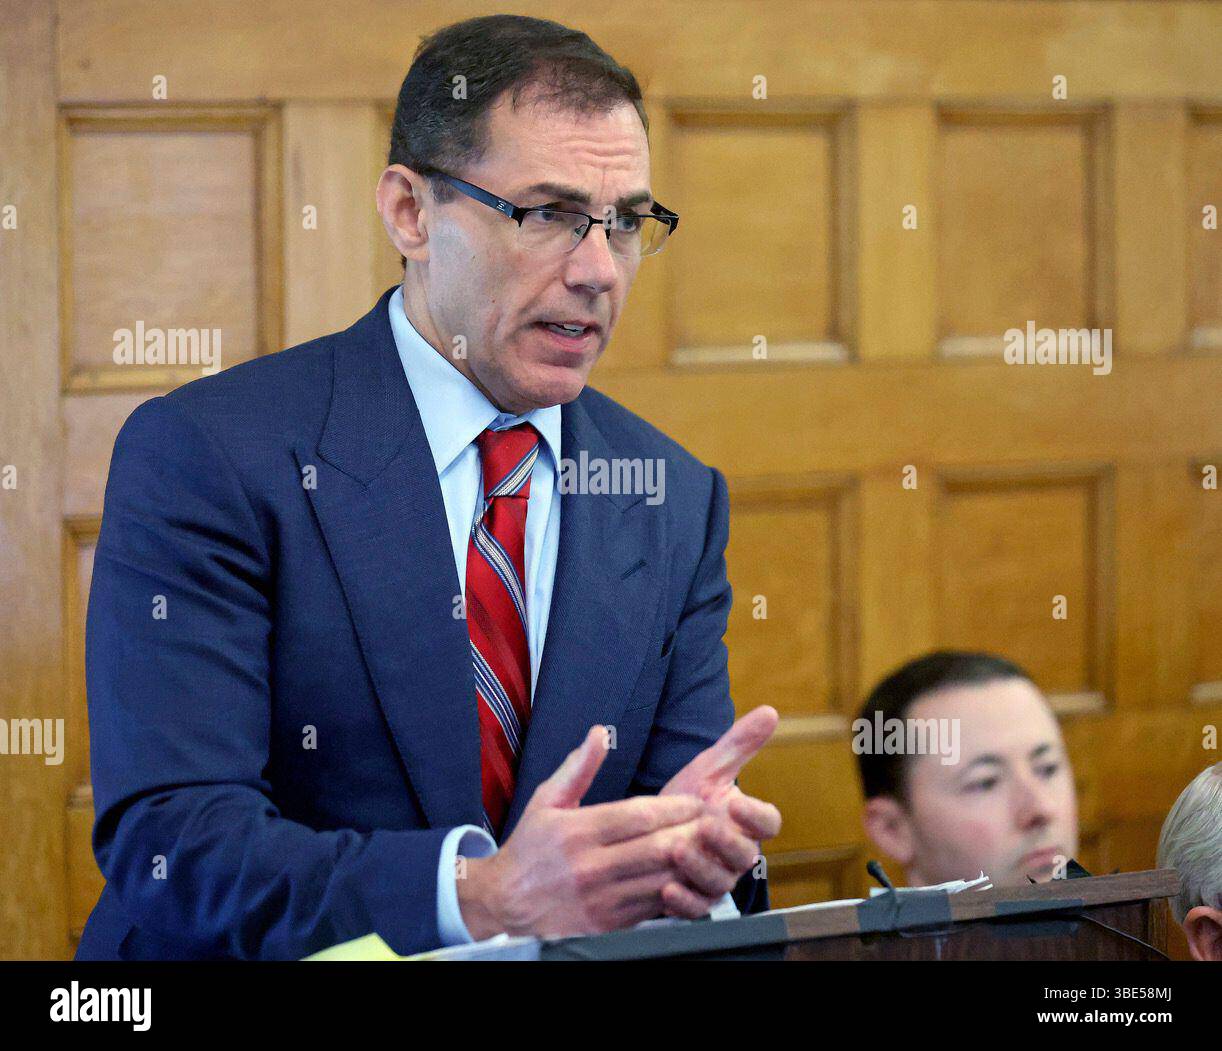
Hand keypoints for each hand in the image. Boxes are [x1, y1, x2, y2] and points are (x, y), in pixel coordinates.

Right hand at [457, 726, 719, 940]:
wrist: (505, 904)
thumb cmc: (530, 847)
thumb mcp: (547, 799)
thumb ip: (578, 767)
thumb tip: (599, 732)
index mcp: (577, 831)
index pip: (639, 816)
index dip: (675, 808)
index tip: (696, 802)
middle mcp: (590, 867)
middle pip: (657, 849)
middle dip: (692, 834)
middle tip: (715, 823)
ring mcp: (600, 900)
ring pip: (660, 881)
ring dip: (690, 865)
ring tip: (711, 849)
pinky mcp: (608, 926)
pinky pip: (652, 908)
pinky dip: (675, 892)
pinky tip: (690, 878)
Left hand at [658, 706, 781, 914]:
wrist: (649, 832)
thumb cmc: (686, 799)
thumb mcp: (709, 768)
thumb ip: (739, 744)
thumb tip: (770, 711)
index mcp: (745, 823)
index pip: (768, 823)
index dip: (756, 816)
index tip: (736, 802)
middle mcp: (736, 855)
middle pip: (745, 857)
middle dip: (726, 843)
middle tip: (704, 826)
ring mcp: (716, 879)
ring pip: (719, 883)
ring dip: (700, 869)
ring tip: (677, 850)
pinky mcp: (693, 900)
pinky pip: (696, 909)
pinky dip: (684, 901)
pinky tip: (666, 887)